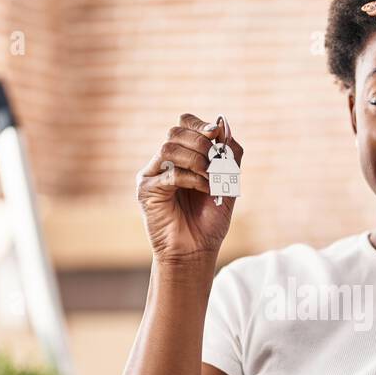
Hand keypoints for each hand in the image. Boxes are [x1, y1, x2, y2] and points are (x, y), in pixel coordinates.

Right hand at [135, 113, 243, 265]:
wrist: (196, 251)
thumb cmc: (209, 220)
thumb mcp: (228, 182)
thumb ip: (229, 154)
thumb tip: (223, 124)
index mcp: (182, 156)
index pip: (184, 124)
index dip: (200, 124)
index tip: (216, 132)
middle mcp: (164, 162)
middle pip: (175, 132)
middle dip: (201, 143)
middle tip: (215, 163)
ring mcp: (152, 174)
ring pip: (169, 148)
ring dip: (196, 160)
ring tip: (210, 179)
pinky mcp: (146, 190)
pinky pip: (170, 173)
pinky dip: (193, 179)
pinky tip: (205, 190)